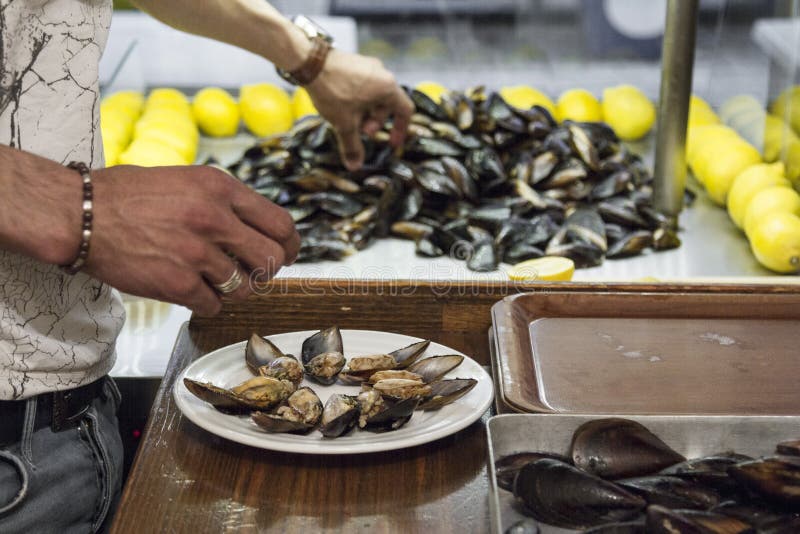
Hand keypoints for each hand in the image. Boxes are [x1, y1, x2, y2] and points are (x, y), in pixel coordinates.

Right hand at [82, 165, 298, 315]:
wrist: (79, 214)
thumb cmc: (128, 196)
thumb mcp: (186, 181)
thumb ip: (224, 203)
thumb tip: (258, 230)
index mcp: (220, 188)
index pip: (280, 223)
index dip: (290, 245)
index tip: (288, 254)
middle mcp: (214, 218)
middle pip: (272, 259)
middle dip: (267, 271)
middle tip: (253, 273)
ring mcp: (197, 253)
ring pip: (246, 288)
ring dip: (235, 289)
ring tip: (214, 280)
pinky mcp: (177, 283)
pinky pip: (215, 305)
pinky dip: (207, 303)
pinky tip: (191, 290)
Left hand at [306, 50, 413, 170]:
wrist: (309, 61)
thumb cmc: (332, 90)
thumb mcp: (344, 123)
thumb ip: (352, 146)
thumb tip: (355, 166)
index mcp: (388, 87)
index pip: (405, 110)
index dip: (401, 129)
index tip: (391, 142)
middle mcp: (382, 74)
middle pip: (388, 105)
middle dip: (375, 122)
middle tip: (361, 131)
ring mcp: (368, 66)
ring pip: (374, 96)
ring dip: (365, 112)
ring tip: (348, 119)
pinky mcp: (355, 63)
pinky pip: (364, 86)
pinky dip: (358, 100)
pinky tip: (341, 106)